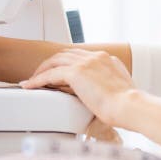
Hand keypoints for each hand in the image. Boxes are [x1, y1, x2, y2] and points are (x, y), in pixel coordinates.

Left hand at [20, 48, 135, 127]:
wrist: (129, 105)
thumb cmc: (127, 103)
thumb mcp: (119, 87)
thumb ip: (109, 82)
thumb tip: (101, 91)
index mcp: (107, 58)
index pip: (81, 56)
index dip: (67, 63)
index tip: (60, 72)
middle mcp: (96, 56)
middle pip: (66, 54)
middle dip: (52, 63)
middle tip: (42, 75)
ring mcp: (86, 63)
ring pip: (56, 60)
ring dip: (42, 70)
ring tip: (33, 80)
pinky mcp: (76, 73)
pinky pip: (50, 74)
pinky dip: (38, 79)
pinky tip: (30, 85)